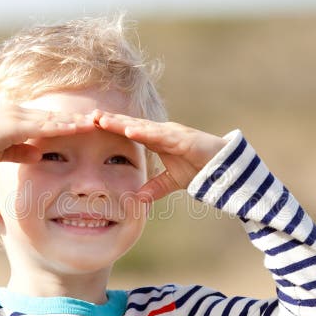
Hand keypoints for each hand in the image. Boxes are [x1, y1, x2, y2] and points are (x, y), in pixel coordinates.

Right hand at [0, 106, 94, 165]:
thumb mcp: (2, 153)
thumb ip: (20, 152)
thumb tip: (40, 154)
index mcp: (16, 119)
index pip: (47, 119)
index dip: (67, 122)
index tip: (86, 124)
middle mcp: (18, 114)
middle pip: (54, 115)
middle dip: (76, 117)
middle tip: (98, 119)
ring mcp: (17, 117)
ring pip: (52, 118)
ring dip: (74, 120)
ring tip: (95, 122)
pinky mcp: (15, 125)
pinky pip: (44, 126)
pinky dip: (62, 126)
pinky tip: (77, 128)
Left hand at [92, 110, 227, 201]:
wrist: (225, 168)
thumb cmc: (200, 169)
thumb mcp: (173, 181)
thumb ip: (156, 188)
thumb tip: (139, 199)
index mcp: (158, 140)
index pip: (131, 132)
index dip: (113, 128)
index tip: (93, 125)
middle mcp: (163, 133)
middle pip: (132, 125)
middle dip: (112, 121)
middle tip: (90, 116)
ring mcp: (173, 133)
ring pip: (142, 127)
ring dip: (122, 123)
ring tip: (102, 120)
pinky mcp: (183, 138)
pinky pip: (160, 135)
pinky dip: (144, 132)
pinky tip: (129, 130)